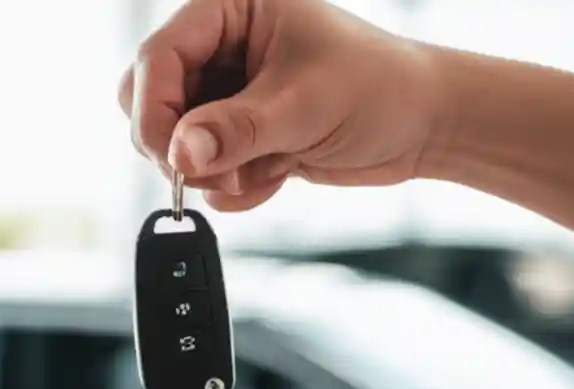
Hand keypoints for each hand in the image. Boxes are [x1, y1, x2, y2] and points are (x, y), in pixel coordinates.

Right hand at [120, 0, 444, 211]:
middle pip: (150, 100)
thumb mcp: (303, 105)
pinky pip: (205, 168)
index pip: (158, 57)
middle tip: (213, 173)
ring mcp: (228, 91)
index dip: (155, 111)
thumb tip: (180, 153)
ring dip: (212, 171)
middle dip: (178, 146)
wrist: (423, 125)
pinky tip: (278, 174)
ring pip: (174, 141)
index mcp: (230, 8)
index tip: (171, 157)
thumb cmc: (379, 88)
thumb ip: (236, 130)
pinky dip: (233, 185)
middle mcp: (221, 45)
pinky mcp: (239, 131)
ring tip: (263, 170)